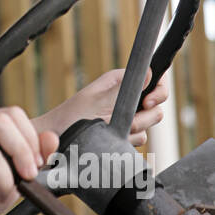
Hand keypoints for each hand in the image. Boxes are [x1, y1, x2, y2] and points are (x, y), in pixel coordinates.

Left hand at [36, 66, 167, 147]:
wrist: (55, 141)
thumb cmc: (72, 116)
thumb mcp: (100, 100)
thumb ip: (126, 88)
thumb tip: (150, 71)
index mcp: (121, 82)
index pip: (156, 81)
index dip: (160, 92)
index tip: (149, 102)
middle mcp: (125, 98)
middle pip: (156, 108)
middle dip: (142, 119)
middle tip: (122, 123)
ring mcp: (125, 117)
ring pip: (146, 127)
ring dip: (131, 132)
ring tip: (108, 131)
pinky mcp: (122, 135)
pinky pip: (137, 141)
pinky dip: (126, 143)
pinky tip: (109, 142)